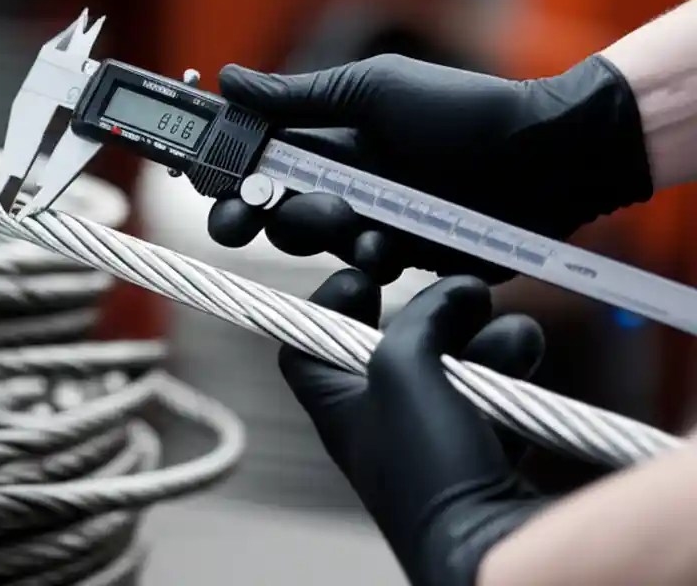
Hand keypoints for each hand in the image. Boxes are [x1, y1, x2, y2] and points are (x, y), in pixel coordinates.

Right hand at [209, 54, 653, 281]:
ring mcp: (364, 220)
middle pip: (263, 205)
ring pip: (303, 239)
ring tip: (351, 223)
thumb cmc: (460, 113)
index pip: (251, 153)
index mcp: (323, 135)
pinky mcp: (396, 257)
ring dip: (311, 231)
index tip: (201, 179)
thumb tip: (225, 79)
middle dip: (247, 214)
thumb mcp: (373, 91)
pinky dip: (362, 260)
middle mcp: (335, 178)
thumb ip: (298, 97)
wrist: (541, 160)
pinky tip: (385, 247)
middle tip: (240, 222)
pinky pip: (356, 270)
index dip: (220, 168)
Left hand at [297, 270, 549, 585]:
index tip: (363, 280)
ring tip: (513, 328)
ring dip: (482, 341)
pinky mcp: (481, 463)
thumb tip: (455, 291)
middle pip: (393, 353)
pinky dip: (509, 376)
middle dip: (432, 317)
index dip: (325, 307)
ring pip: (452, 374)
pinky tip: (527, 356)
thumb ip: (420, 320)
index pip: (305, 348)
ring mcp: (431, 449)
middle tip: (466, 293)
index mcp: (338, 409)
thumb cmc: (430, 468)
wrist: (496, 552)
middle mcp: (378, 430)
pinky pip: (492, 404)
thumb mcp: (403, 370)